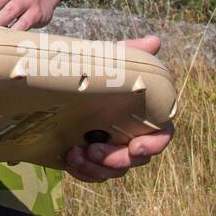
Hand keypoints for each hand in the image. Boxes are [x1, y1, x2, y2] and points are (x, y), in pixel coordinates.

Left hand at [62, 35, 174, 181]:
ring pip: (114, 171)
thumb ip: (129, 52)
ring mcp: (110, 147)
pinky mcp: (90, 157)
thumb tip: (154, 42)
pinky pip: (94, 174)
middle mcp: (129, 134)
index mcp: (141, 113)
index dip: (153, 145)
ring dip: (96, 168)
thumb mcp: (106, 59)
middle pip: (136, 159)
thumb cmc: (90, 70)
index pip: (161, 135)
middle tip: (92, 149)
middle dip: (116, 160)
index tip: (135, 147)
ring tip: (75, 154)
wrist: (54, 82)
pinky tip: (69, 158)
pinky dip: (83, 171)